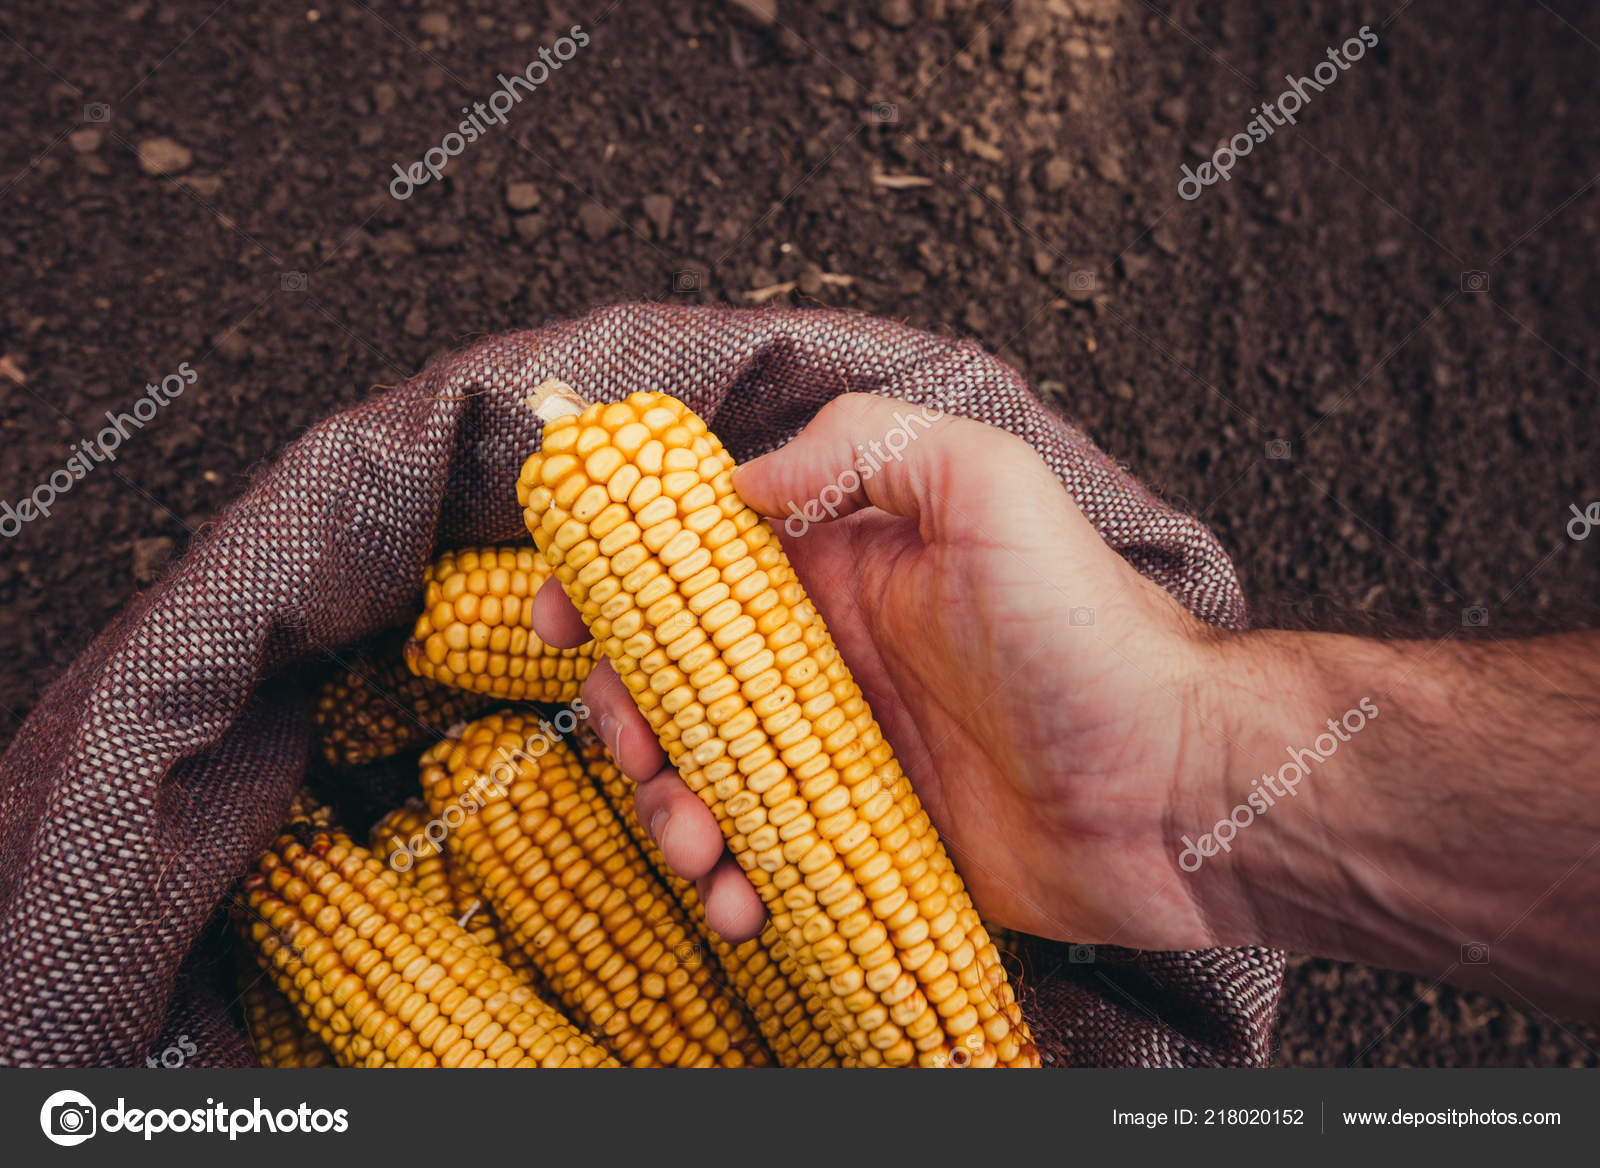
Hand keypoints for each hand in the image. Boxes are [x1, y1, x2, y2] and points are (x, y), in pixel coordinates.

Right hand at [532, 393, 1228, 948]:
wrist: (1175, 789)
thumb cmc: (1086, 632)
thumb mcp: (986, 487)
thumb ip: (866, 445)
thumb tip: (741, 480)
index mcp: (839, 569)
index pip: (696, 565)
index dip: (610, 588)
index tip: (554, 620)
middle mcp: (827, 658)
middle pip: (675, 683)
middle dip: (627, 719)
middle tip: (642, 755)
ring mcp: (840, 754)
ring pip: (704, 779)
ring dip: (670, 813)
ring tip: (699, 847)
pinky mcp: (861, 840)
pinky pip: (762, 860)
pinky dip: (730, 883)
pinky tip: (745, 902)